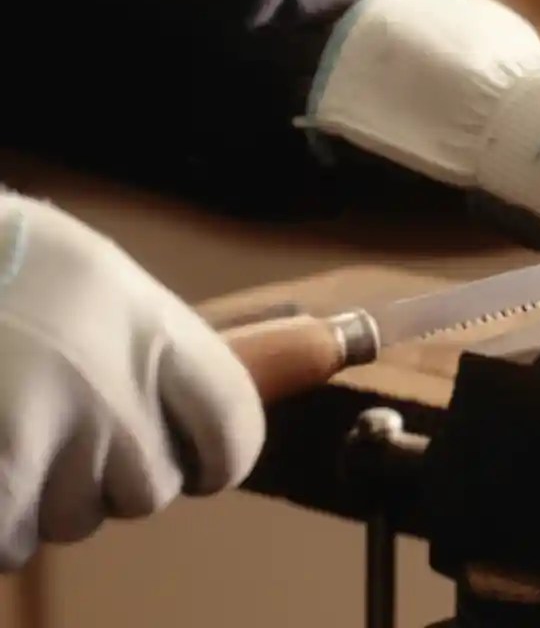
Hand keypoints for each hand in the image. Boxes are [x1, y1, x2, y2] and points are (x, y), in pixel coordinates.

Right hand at [0, 193, 263, 569]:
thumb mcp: (90, 277)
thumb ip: (147, 350)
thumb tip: (192, 425)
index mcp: (150, 325)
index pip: (235, 424)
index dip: (219, 456)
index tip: (198, 463)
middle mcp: (115, 381)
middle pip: (151, 488)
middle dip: (108, 476)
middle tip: (50, 422)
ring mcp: (51, 430)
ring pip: (77, 520)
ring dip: (41, 496)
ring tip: (3, 424)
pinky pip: (13, 542)